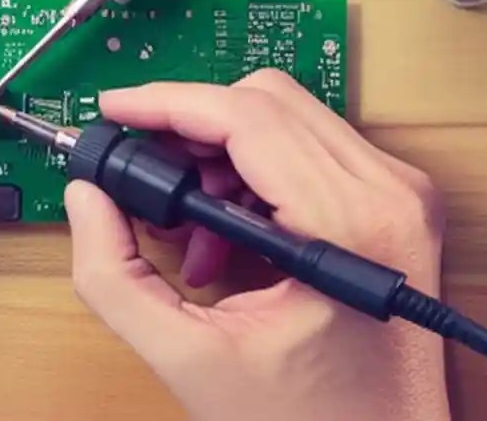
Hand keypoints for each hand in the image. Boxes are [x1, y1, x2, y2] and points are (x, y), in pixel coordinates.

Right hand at [65, 69, 450, 420]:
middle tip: (145, 171)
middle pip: (265, 98)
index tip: (115, 110)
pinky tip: (228, 236)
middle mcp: (387, 192)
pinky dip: (254, 172)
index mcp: (346, 222)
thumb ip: (115, 276)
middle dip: (190, 126)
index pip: (244, 116)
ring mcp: (399, 192)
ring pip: (287, 114)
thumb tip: (87, 198)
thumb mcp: (189, 358)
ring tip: (192, 229)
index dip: (167, 102)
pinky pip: (310, 147)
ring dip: (220, 153)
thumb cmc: (313, 420)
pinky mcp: (396, 201)